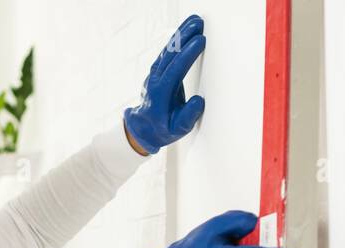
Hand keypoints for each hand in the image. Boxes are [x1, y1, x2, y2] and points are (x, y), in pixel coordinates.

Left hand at [123, 13, 206, 155]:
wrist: (144, 127)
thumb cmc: (163, 128)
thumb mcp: (178, 129)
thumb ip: (188, 117)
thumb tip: (198, 101)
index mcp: (160, 94)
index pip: (175, 70)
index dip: (187, 55)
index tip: (200, 41)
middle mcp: (155, 80)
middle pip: (170, 55)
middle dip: (184, 37)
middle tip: (198, 23)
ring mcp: (154, 74)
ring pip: (167, 50)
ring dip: (181, 34)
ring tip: (195, 20)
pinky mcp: (157, 70)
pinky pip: (167, 51)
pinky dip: (176, 39)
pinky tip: (186, 29)